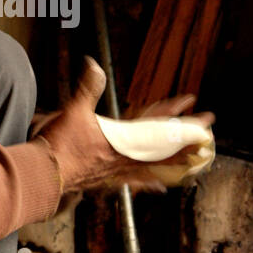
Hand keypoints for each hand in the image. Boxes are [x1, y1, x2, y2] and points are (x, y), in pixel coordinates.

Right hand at [37, 58, 213, 194]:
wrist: (44, 176)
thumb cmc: (61, 146)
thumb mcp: (74, 111)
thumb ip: (88, 88)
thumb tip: (93, 64)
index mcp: (124, 141)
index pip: (161, 129)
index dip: (182, 121)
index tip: (203, 117)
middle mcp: (126, 158)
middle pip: (164, 149)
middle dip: (186, 141)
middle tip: (207, 136)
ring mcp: (118, 171)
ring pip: (154, 167)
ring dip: (174, 162)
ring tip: (192, 161)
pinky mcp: (107, 180)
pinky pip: (135, 182)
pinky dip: (149, 184)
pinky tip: (159, 188)